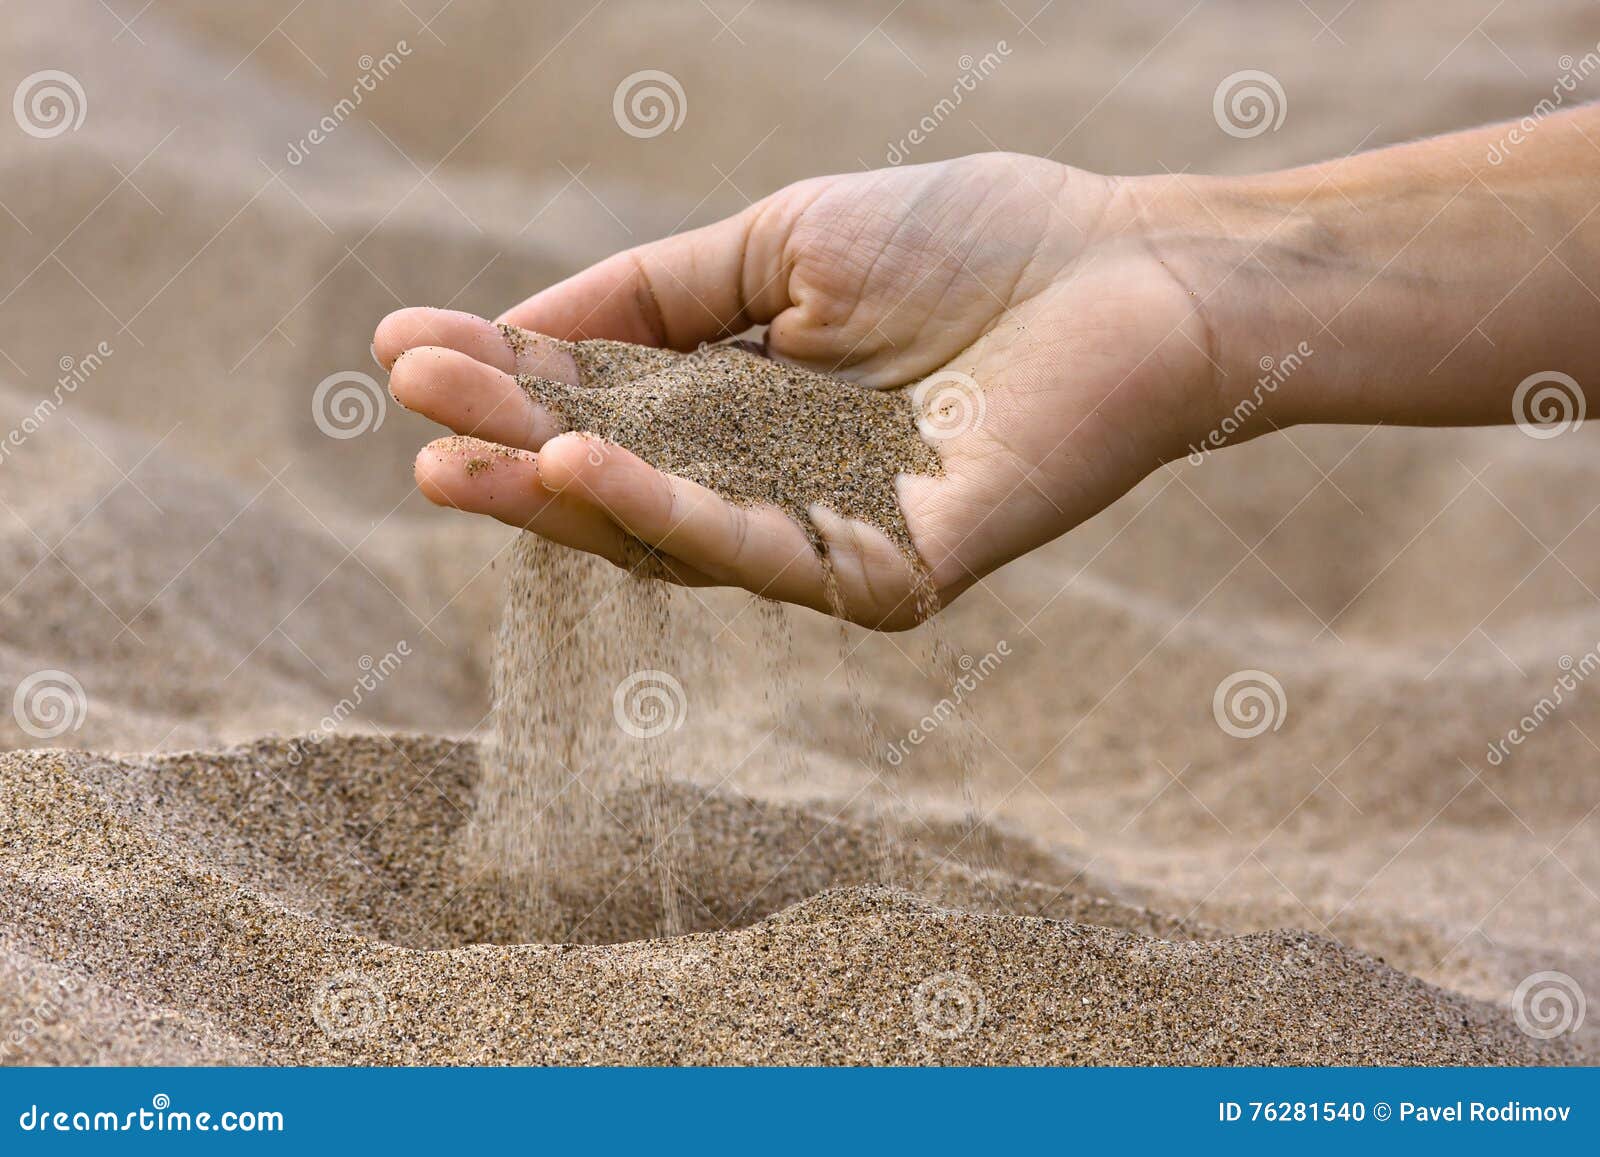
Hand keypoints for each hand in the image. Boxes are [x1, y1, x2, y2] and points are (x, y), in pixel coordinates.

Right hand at [374, 154, 1220, 627]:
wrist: (1133, 267)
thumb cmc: (971, 242)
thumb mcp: (777, 245)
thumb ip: (652, 296)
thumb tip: (512, 326)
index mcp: (748, 409)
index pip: (604, 408)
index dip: (509, 385)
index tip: (405, 348)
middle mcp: (776, 486)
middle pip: (622, 487)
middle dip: (513, 453)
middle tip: (413, 423)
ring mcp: (831, 539)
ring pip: (673, 536)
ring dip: (564, 494)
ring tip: (463, 456)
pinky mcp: (891, 574)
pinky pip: (764, 553)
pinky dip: (671, 512)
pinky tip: (585, 463)